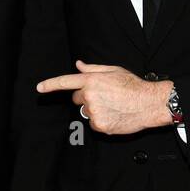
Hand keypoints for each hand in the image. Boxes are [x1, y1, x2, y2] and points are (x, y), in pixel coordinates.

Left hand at [37, 60, 171, 134]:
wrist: (149, 103)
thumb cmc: (133, 85)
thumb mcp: (113, 70)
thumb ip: (92, 69)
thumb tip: (78, 65)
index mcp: (92, 80)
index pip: (65, 82)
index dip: (50, 85)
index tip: (40, 88)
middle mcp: (90, 96)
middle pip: (77, 99)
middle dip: (86, 97)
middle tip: (104, 96)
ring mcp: (94, 111)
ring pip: (86, 112)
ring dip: (95, 109)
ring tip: (113, 105)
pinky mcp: (99, 125)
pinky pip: (94, 123)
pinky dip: (102, 121)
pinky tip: (114, 114)